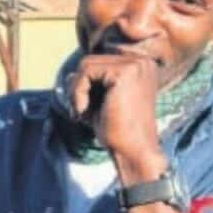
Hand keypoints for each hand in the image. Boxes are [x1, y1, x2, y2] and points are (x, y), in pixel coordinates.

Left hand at [68, 53, 164, 177]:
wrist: (133, 151)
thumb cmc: (117, 131)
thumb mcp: (98, 103)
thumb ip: (87, 87)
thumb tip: (71, 75)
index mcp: (139, 67)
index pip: (98, 63)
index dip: (84, 84)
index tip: (83, 108)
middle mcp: (141, 61)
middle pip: (91, 61)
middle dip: (78, 87)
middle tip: (80, 112)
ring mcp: (136, 64)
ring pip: (86, 65)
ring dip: (76, 91)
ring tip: (82, 113)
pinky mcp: (126, 72)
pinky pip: (86, 72)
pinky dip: (77, 92)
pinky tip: (84, 112)